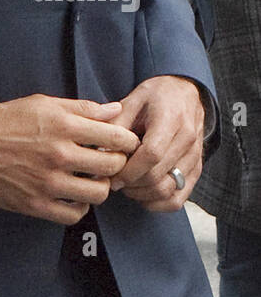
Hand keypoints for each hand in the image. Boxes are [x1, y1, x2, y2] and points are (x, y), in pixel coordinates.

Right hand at [0, 94, 138, 224]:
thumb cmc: (5, 120)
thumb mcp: (42, 104)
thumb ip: (81, 108)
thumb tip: (115, 110)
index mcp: (63, 125)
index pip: (115, 137)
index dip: (128, 141)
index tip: (125, 144)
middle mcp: (59, 155)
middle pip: (112, 167)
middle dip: (117, 164)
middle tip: (109, 162)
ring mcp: (48, 182)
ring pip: (98, 194)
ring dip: (99, 186)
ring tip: (90, 179)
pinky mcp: (36, 204)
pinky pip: (75, 214)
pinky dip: (79, 206)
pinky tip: (73, 195)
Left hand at [108, 75, 203, 209]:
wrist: (186, 93)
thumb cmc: (156, 96)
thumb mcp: (133, 99)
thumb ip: (117, 123)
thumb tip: (99, 149)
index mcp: (171, 119)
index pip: (152, 154)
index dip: (129, 170)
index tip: (112, 176)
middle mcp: (187, 140)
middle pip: (158, 176)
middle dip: (131, 184)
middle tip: (114, 182)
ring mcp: (195, 158)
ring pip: (168, 190)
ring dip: (142, 195)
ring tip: (126, 186)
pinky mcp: (196, 170)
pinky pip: (178, 199)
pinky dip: (157, 203)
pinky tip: (142, 194)